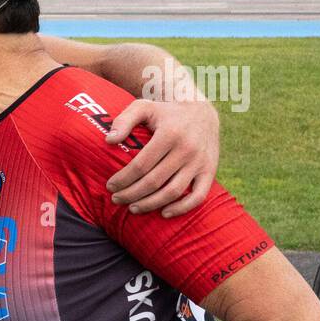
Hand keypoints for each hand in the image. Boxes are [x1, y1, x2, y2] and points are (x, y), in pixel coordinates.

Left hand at [104, 93, 218, 217]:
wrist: (202, 110)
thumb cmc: (165, 111)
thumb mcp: (144, 107)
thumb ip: (124, 120)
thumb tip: (109, 140)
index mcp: (169, 134)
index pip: (140, 165)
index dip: (123, 179)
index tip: (110, 186)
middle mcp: (187, 149)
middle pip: (154, 181)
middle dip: (131, 194)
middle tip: (116, 199)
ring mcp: (200, 161)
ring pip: (173, 191)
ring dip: (150, 204)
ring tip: (133, 208)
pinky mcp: (210, 170)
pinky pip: (198, 195)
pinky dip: (182, 208)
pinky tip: (164, 213)